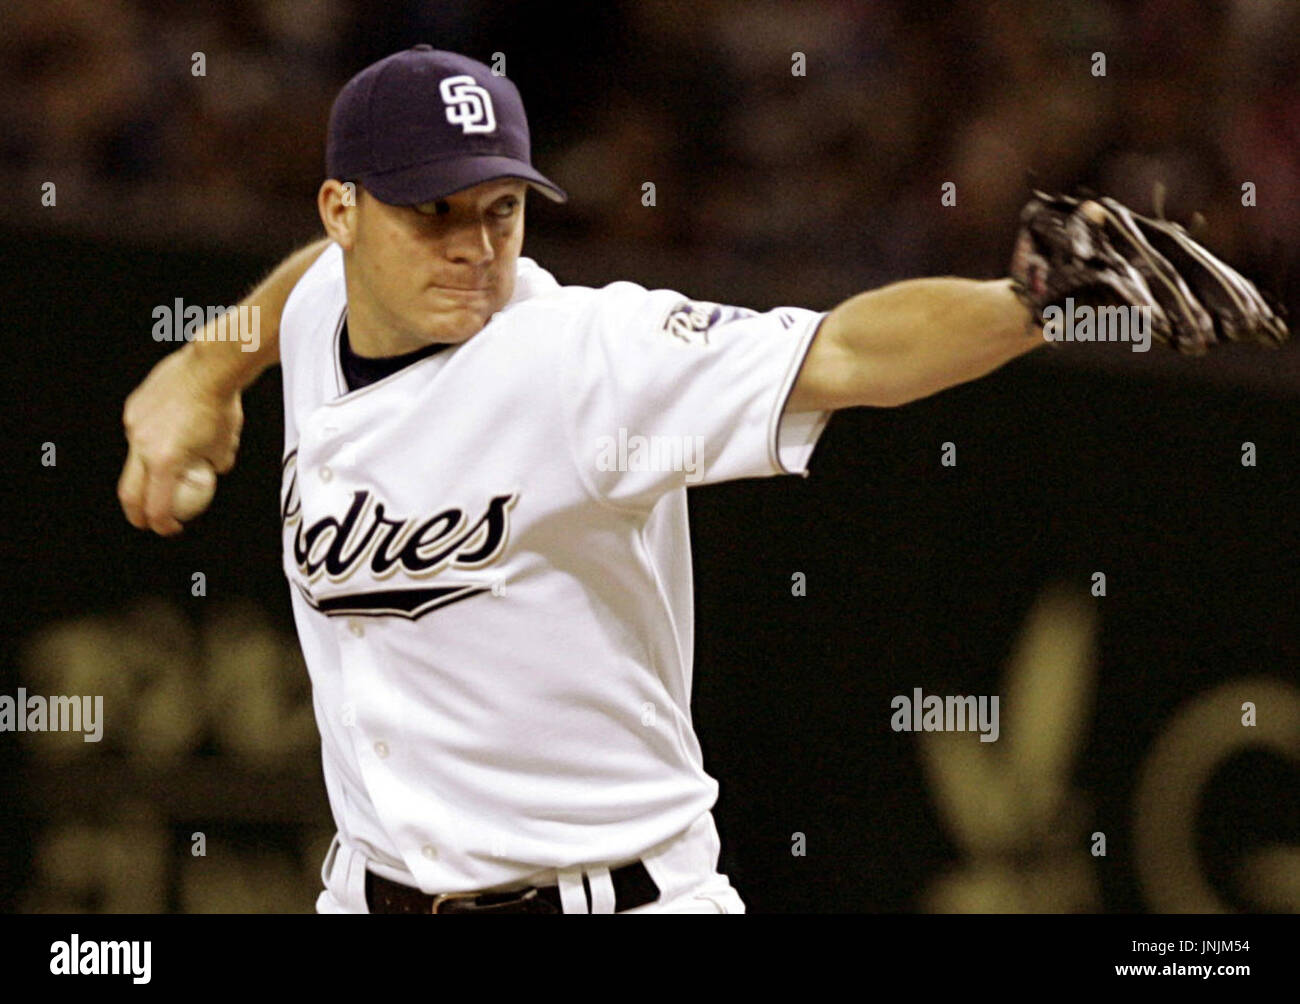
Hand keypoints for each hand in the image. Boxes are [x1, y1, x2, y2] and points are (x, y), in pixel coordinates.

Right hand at [118, 344, 243, 535]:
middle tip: (149, 520)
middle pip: (130, 490)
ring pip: (134, 458)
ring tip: (172, 463)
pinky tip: (172, 431)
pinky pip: (139, 433)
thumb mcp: (225, 448)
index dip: (162, 523)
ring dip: (148, 471)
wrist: (210, 367)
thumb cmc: (222, 407)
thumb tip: (210, 473)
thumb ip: (214, 466)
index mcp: (164, 461)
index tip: (169, 528)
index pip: (156, 506)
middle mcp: (142, 444)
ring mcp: (134, 425)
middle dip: (138, 512)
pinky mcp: (133, 407)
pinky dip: (152, 441)